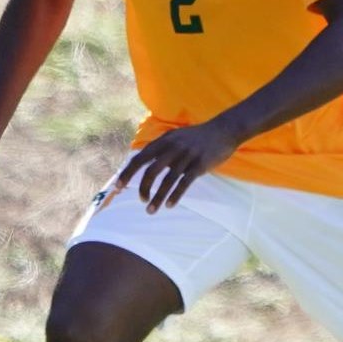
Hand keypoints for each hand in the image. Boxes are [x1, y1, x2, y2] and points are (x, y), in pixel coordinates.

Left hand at [112, 120, 240, 213]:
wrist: (223, 130)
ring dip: (157, 198)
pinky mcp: (200, 165)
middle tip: (141, 200)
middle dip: (143, 188)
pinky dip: (175, 196)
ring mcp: (187, 156)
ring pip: (167, 181)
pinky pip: (184, 183)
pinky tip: (169, 205)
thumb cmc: (196, 137)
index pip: (140, 158)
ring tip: (151, 210)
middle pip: (150, 171)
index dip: (128, 173)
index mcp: (163, 141)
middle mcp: (172, 148)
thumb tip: (141, 162)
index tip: (118, 187)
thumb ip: (160, 148)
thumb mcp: (175, 136)